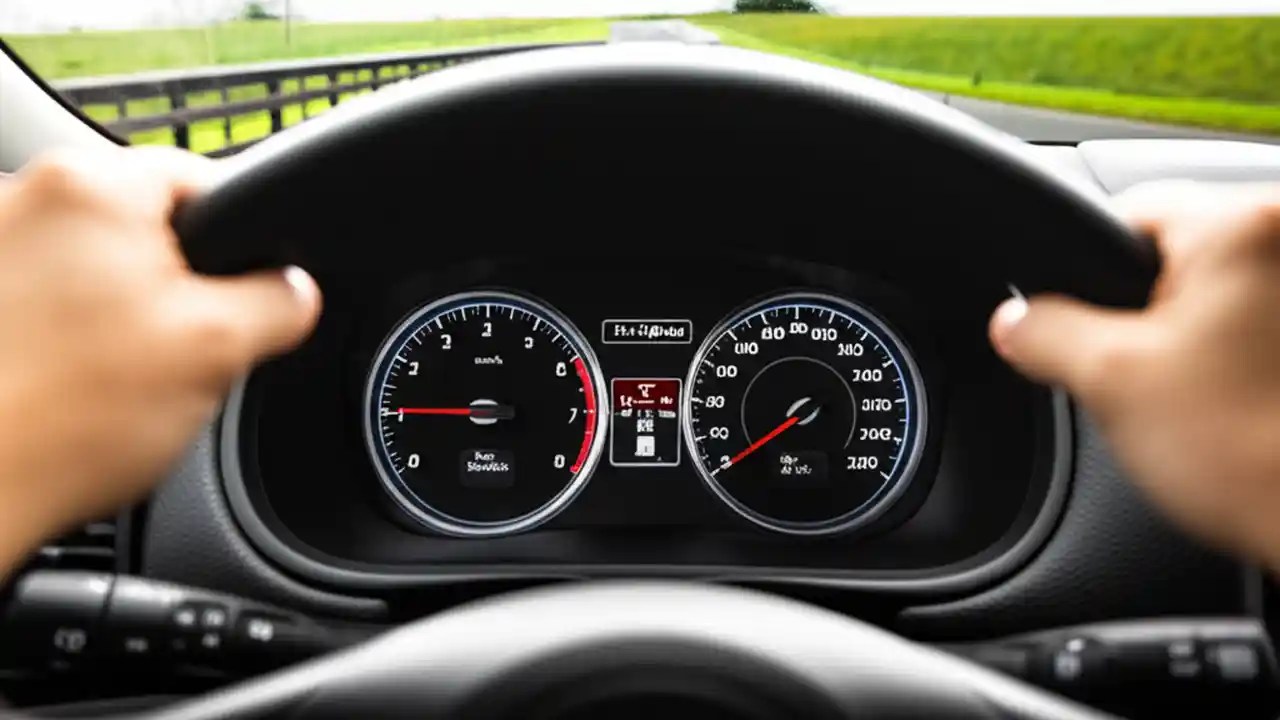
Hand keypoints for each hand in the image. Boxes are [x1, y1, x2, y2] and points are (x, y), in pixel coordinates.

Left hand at [0, 148, 320, 574]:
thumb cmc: (68, 418)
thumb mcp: (219, 351)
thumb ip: (279, 302)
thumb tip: (296, 290)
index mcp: (90, 184)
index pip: (206, 182)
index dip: (243, 244)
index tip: (241, 301)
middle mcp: (22, 195)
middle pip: (146, 228)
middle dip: (176, 288)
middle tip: (177, 352)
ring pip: (94, 269)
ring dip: (117, 314)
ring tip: (114, 378)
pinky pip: (44, 301)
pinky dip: (67, 335)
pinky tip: (70, 386)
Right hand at [990, 181, 1279, 571]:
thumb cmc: (1251, 456)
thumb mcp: (1108, 381)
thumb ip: (1042, 333)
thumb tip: (1012, 321)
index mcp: (1248, 223)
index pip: (1129, 213)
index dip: (1089, 276)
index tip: (1095, 334)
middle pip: (1179, 256)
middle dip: (1147, 317)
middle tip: (1151, 379)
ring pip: (1220, 297)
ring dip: (1197, 341)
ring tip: (1203, 402)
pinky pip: (1257, 328)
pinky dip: (1238, 361)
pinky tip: (1238, 410)